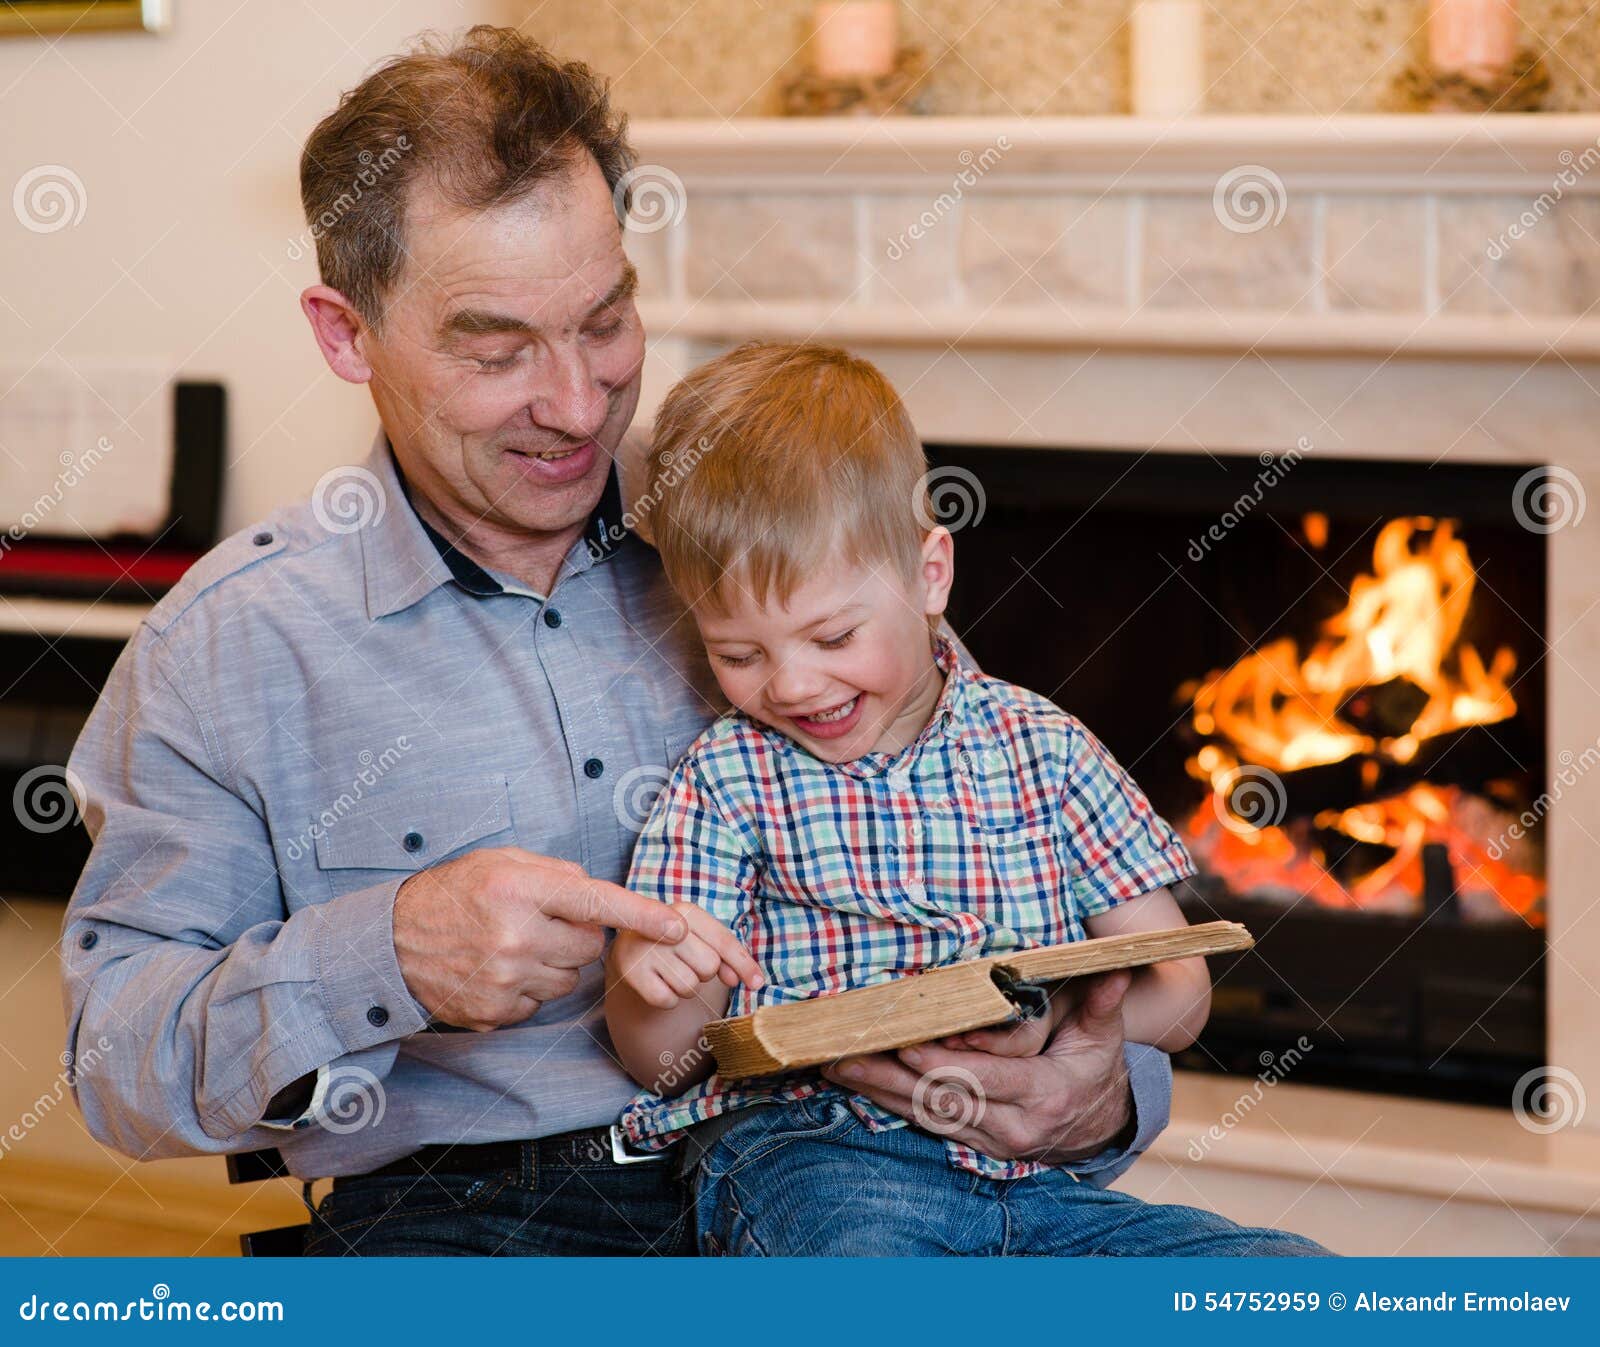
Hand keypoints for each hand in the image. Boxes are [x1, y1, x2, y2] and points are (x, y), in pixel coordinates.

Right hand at [393, 846, 691, 1031]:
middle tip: (543, 924)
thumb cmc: (453, 893)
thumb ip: (554, 872)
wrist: (390, 942)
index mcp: (520, 889)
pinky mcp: (496, 1012)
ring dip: (554, 964)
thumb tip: (596, 895)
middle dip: (577, 936)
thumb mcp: (501, 862)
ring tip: (515, 946)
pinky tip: (498, 971)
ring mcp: (505, 979)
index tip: (677, 926)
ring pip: (569, 979)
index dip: (642, 914)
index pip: (596, 902)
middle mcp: (516, 936)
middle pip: (589, 947)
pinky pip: (540, 1003)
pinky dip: (529, 989)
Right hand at [611, 904, 763, 1008]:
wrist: (630, 944)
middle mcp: (663, 925)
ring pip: (689, 987)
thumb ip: (726, 955)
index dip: (744, 964)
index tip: (757, 983)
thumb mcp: (701, 937)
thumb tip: (744, 981)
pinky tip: (659, 982)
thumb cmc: (675, 940)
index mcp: (686, 911)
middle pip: (709, 966)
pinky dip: (669, 999)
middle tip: (688, 962)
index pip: (723, 942)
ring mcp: (646, 949)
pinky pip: (668, 1000)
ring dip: (686, 987)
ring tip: (671, 970)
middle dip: (704, 972)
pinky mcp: (632, 973)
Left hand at [821, 970, 1135, 1164]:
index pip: (988, 1080)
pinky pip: (924, 1125)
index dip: (946, 1066)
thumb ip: (1102, 1002)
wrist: (1100, 1125)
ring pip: (926, 1117)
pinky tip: (854, 1085)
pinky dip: (887, 1104)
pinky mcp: (972, 1144)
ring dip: (877, 1093)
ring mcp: (990, 1141)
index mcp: (1046, 1094)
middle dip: (891, 1080)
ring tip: (836, 1068)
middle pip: (944, 1102)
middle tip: (847, 1057)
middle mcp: (1014, 1126)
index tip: (908, 1048)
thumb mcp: (1102, 1034)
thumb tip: (1115, 969)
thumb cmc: (1093, 1065)